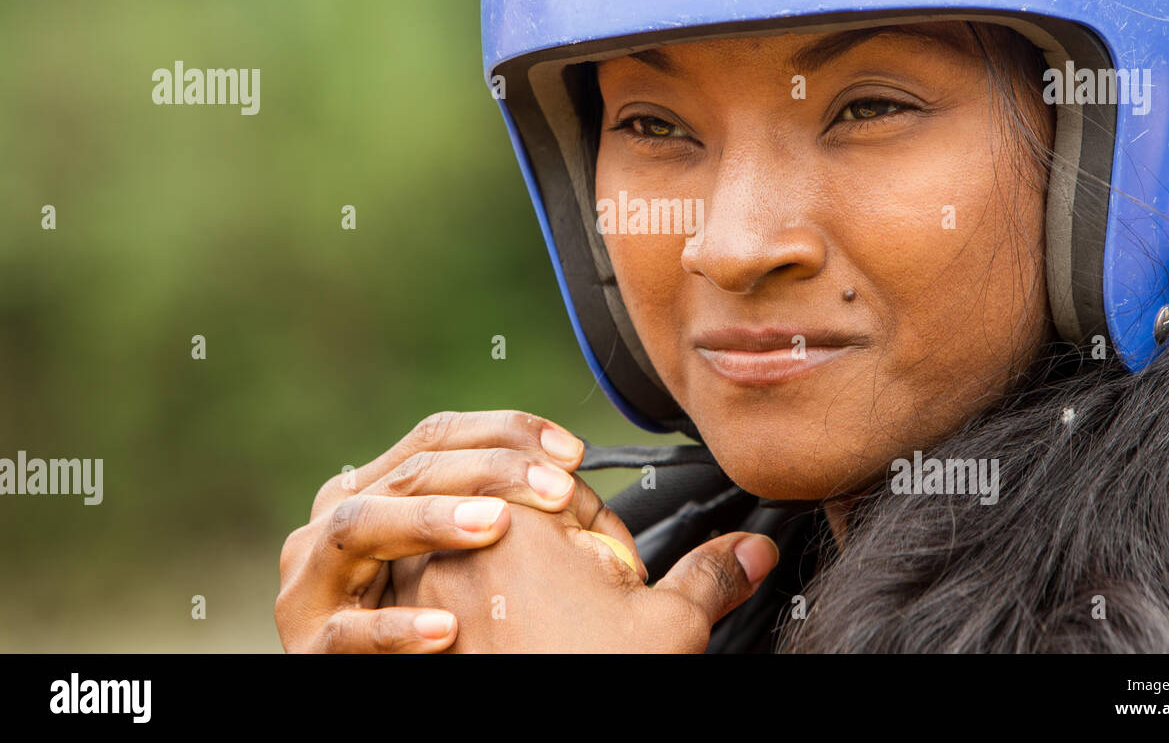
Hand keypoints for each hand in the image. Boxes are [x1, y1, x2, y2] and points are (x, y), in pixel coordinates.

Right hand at [275, 410, 644, 651]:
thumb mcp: (443, 551)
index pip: (436, 437)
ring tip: (498, 524)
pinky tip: (447, 629)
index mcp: (369, 488)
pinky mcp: (309, 644)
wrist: (361, 669)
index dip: (506, 432)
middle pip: (410, 473)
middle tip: (558, 489)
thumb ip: (482, 508)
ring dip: (431, 521)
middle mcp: (333, 522)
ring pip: (360, 526)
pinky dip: (397, 628)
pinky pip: (348, 633)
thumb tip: (567, 473)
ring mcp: (313, 581)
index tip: (572, 453)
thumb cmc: (421, 610)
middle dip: (491, 472)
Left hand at [391, 501, 779, 652]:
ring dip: (504, 572)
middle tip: (579, 600)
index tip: (614, 578)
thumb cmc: (594, 683)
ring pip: (469, 548)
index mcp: (518, 518)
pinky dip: (467, 609)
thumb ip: (709, 573)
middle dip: (551, 548)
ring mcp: (419, 591)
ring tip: (540, 621)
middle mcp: (456, 544)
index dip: (604, 534)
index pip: (568, 492)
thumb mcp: (669, 625)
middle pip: (515, 511)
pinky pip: (433, 597)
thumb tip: (753, 549)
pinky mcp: (407, 636)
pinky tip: (504, 641)